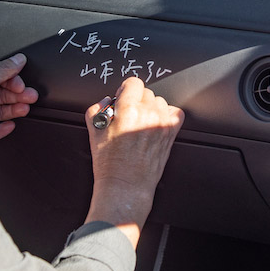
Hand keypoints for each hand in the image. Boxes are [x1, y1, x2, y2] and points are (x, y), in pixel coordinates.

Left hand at [0, 53, 38, 148]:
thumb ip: (3, 69)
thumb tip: (18, 59)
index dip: (11, 81)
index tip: (20, 84)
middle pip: (1, 94)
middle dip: (17, 95)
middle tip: (30, 95)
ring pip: (0, 111)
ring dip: (14, 109)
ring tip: (25, 108)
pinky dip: (3, 128)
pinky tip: (11, 124)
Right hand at [83, 77, 184, 246]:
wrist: (126, 186)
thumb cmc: (110, 165)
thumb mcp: (94, 133)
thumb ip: (96, 110)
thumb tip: (105, 101)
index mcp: (127, 111)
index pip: (133, 83)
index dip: (126, 90)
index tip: (122, 98)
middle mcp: (147, 114)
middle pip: (146, 92)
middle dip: (136, 101)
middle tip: (128, 115)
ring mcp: (161, 124)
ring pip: (160, 101)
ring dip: (151, 108)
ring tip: (141, 122)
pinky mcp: (170, 134)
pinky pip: (175, 113)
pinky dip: (167, 115)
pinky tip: (156, 123)